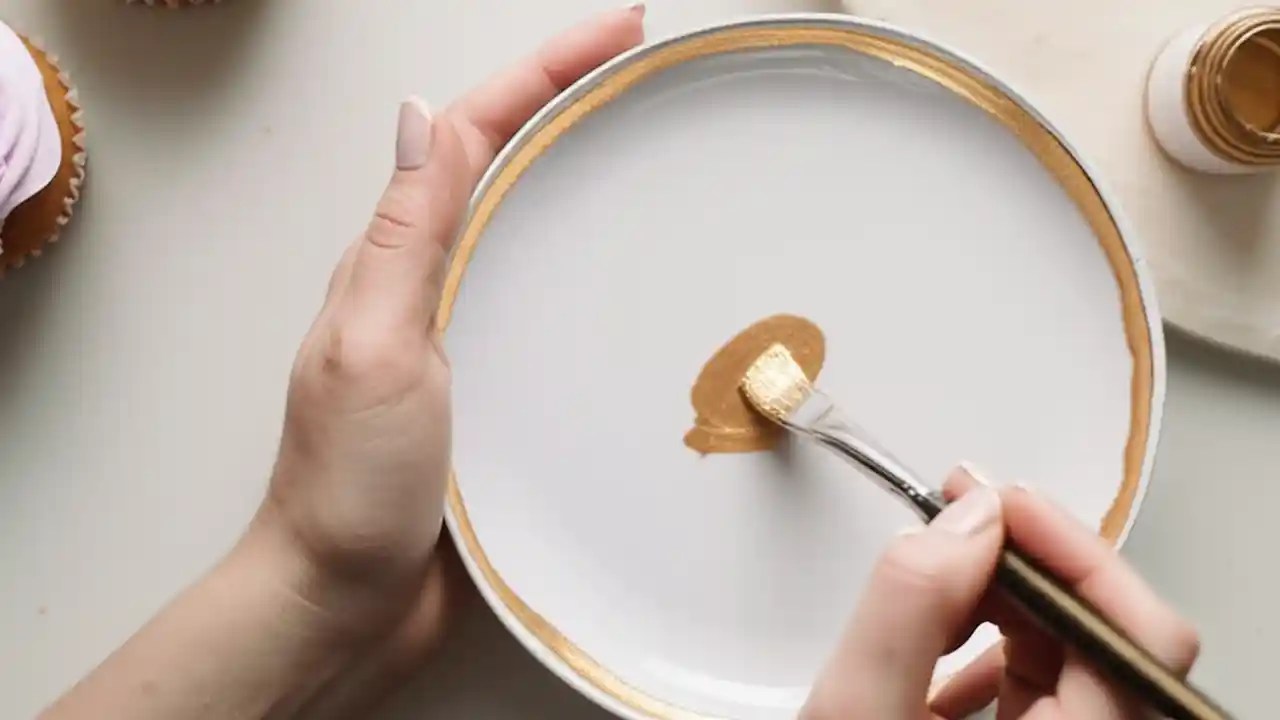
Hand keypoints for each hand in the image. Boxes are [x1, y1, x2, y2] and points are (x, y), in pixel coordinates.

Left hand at [254, 5, 645, 713]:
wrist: (348, 597)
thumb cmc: (348, 487)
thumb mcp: (375, 344)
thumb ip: (402, 237)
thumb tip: (416, 115)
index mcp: (401, 261)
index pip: (474, 134)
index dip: (544, 72)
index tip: (616, 33)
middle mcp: (434, 286)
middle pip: (503, 164)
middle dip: (568, 100)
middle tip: (638, 66)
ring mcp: (468, 337)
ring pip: (527, 230)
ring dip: (578, 172)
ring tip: (641, 138)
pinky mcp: (498, 389)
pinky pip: (544, 306)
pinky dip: (581, 266)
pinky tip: (619, 271)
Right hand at [802, 467, 1200, 718]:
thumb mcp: (854, 718)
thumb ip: (908, 611)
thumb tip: (967, 521)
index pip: (1135, 641)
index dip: (1072, 552)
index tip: (994, 501)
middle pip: (1105, 643)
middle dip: (1025, 569)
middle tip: (955, 520)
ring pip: (1071, 662)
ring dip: (1003, 606)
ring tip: (933, 583)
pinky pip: (1036, 693)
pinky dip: (987, 652)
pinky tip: (934, 648)